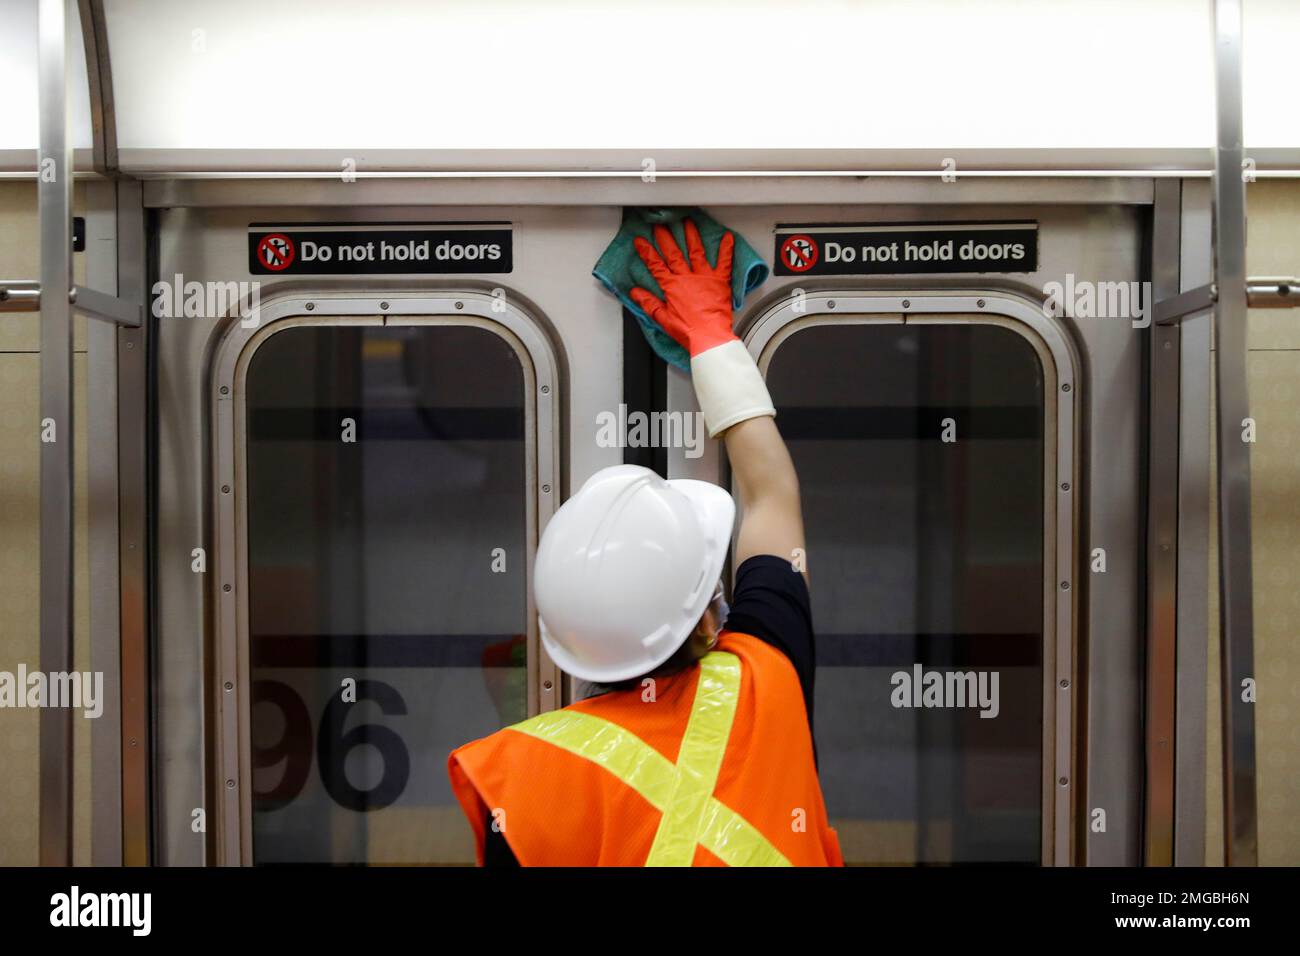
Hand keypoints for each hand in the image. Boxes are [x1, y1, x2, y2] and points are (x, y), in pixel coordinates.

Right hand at [630, 219, 735, 357]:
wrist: (709, 337)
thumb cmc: (688, 331)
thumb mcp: (663, 319)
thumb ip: (649, 303)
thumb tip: (635, 292)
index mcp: (672, 286)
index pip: (656, 265)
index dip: (647, 252)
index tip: (640, 241)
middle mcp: (687, 278)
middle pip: (674, 253)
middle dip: (666, 238)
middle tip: (661, 225)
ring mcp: (704, 277)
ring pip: (696, 251)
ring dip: (692, 236)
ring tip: (688, 222)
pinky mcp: (720, 281)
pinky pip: (724, 262)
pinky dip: (726, 249)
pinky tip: (728, 237)